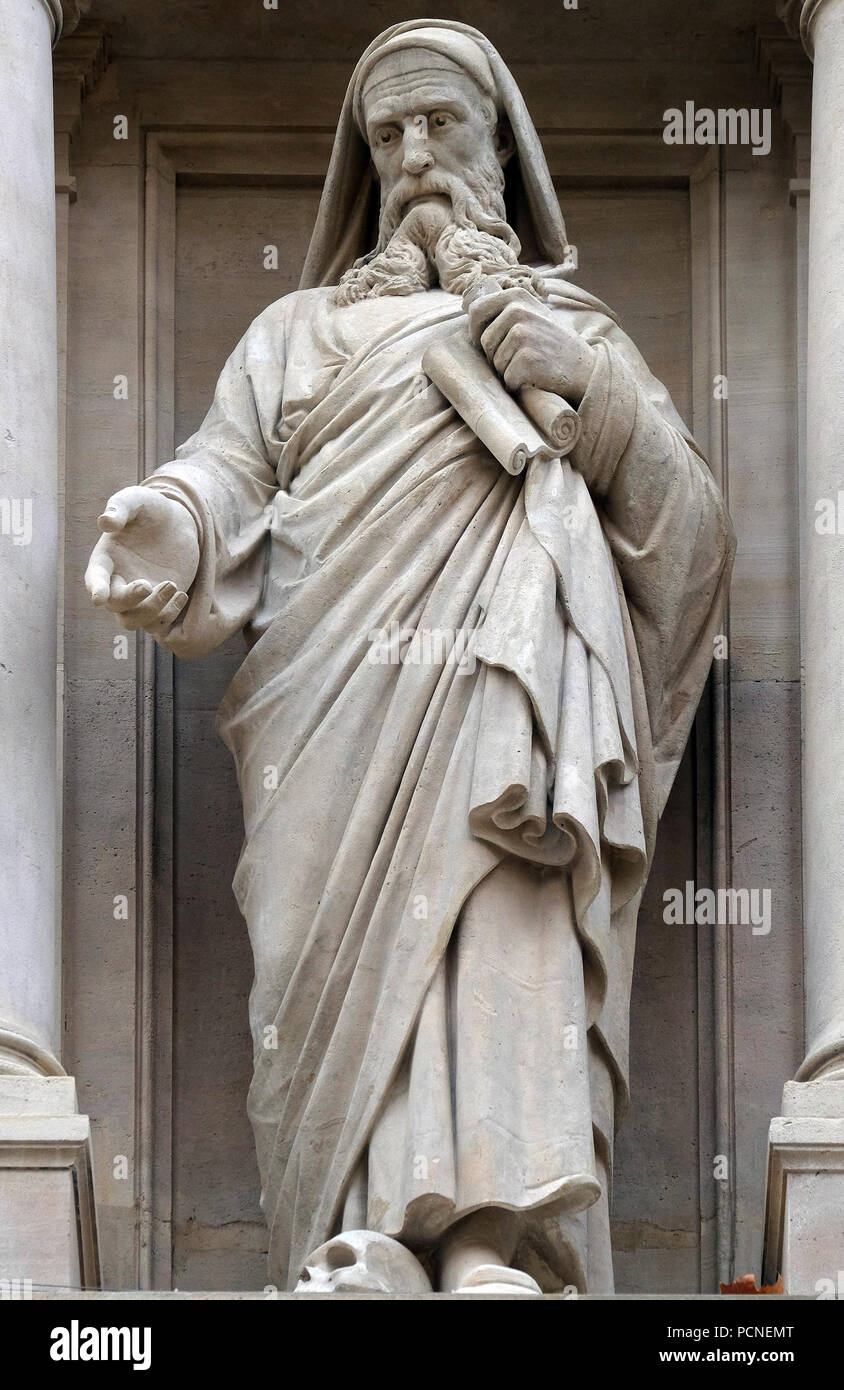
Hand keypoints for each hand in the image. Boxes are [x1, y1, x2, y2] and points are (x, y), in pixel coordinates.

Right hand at [84, 485, 199, 635]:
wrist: (178, 524)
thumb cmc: (151, 510)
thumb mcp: (137, 501)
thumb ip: (120, 508)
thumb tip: (105, 521)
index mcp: (105, 559)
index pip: (94, 578)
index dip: (95, 588)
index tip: (98, 597)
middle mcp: (117, 582)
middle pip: (115, 606)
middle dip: (130, 600)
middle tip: (148, 584)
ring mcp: (138, 597)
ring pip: (134, 621)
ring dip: (152, 610)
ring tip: (172, 585)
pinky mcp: (158, 604)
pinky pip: (157, 624)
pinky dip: (168, 615)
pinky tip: (181, 595)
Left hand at [467, 286, 595, 406]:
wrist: (584, 367)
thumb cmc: (553, 343)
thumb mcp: (533, 313)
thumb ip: (507, 308)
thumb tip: (469, 306)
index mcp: (517, 297)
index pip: (476, 310)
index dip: (476, 331)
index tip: (486, 343)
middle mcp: (518, 312)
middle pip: (485, 342)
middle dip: (496, 356)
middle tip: (520, 358)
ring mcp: (522, 335)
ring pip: (495, 363)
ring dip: (509, 371)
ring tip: (532, 365)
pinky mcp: (526, 360)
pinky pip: (507, 379)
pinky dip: (518, 384)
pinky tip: (536, 376)